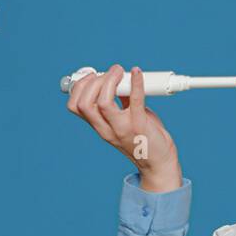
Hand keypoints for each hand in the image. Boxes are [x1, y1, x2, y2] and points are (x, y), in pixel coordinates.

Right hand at [65, 63, 182, 191]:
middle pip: (84, 104)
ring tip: (119, 71)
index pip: (75, 106)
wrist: (160, 164)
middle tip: (108, 73)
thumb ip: (120, 103)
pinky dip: (136, 83)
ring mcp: (122, 128)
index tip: (90, 75)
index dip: (78, 87)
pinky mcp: (140, 125)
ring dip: (108, 81)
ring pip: (102, 102)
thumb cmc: (144, 139)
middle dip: (92, 82)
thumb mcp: (124, 121)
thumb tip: (119, 80)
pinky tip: (137, 73)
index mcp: (100, 127)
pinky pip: (135, 100)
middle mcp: (107, 130)